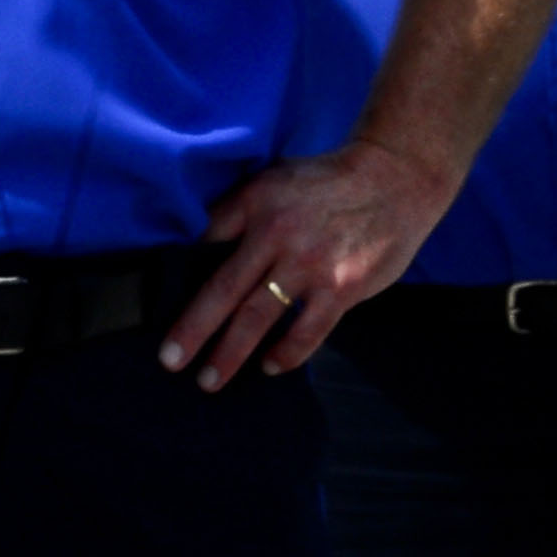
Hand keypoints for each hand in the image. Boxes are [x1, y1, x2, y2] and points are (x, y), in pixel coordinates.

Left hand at [162, 134, 461, 388]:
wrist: (397, 177)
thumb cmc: (331, 183)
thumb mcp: (275, 181)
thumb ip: (240, 213)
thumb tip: (201, 252)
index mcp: (256, 204)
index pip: (205, 247)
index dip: (179, 282)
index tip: (159, 312)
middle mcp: (278, 234)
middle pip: (222, 292)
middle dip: (192, 331)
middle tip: (170, 362)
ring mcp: (311, 263)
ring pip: (258, 318)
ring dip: (231, 353)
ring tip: (210, 380)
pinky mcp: (343, 286)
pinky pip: (306, 332)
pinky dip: (285, 354)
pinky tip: (270, 365)